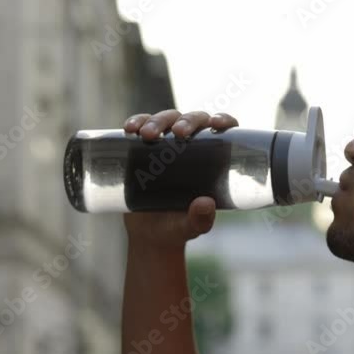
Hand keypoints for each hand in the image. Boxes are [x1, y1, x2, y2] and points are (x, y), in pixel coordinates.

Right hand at [122, 110, 238, 247]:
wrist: (148, 234)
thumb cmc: (177, 227)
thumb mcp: (190, 227)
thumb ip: (200, 220)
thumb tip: (206, 204)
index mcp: (212, 159)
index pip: (222, 131)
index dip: (223, 119)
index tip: (216, 123)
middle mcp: (191, 145)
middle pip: (192, 120)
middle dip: (186, 121)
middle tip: (178, 133)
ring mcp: (166, 143)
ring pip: (166, 119)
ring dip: (157, 120)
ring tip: (147, 135)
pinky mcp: (142, 146)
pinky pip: (141, 125)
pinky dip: (136, 121)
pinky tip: (130, 128)